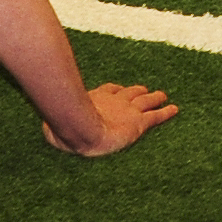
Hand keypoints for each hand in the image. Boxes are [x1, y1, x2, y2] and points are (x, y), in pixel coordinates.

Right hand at [47, 81, 178, 155]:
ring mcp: (128, 111)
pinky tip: (175, 109)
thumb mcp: (57, 126)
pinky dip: (166, 112)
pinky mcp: (139, 123)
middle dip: (137, 91)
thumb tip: (46, 130)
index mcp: (96, 98)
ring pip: (146, 101)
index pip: (108, 91)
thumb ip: (56, 128)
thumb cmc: (66, 128)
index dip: (115, 90)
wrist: (82, 131)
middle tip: (144, 90)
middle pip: (129, 92)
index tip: (118, 90)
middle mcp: (114, 101)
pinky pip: (157, 116)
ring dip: (155, 98)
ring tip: (162, 95)